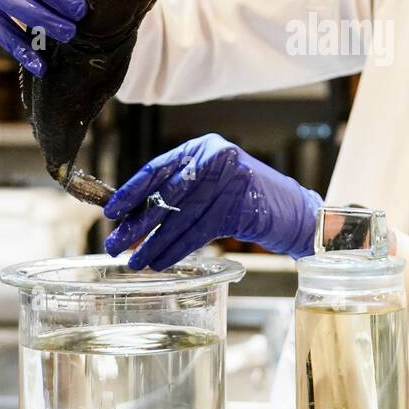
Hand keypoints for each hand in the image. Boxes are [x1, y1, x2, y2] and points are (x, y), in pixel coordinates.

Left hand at [103, 134, 323, 269]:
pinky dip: (177, 249)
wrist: (297, 213)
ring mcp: (228, 179)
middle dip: (137, 223)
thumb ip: (181, 190)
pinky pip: (198, 231)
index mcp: (203, 147)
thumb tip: (134, 214)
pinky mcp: (238, 204)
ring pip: (180, 217)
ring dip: (154, 243)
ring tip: (136, 261)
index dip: (131, 192)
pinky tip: (162, 261)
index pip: (158, 168)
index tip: (110, 212)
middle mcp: (215, 157)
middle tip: (115, 244)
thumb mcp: (213, 184)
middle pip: (166, 194)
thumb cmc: (249, 199)